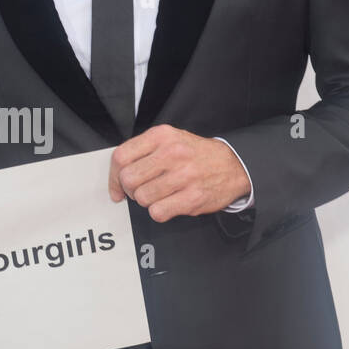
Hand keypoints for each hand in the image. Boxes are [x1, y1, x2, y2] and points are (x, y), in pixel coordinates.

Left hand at [108, 124, 250, 221]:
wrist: (234, 165)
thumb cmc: (197, 154)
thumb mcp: (171, 139)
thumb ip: (143, 151)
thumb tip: (117, 174)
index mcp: (162, 136)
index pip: (121, 157)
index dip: (113, 176)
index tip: (116, 187)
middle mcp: (172, 153)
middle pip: (129, 179)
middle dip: (130, 190)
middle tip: (141, 191)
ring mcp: (183, 176)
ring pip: (142, 197)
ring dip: (146, 201)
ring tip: (160, 195)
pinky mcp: (192, 197)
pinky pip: (157, 212)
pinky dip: (159, 212)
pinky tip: (169, 204)